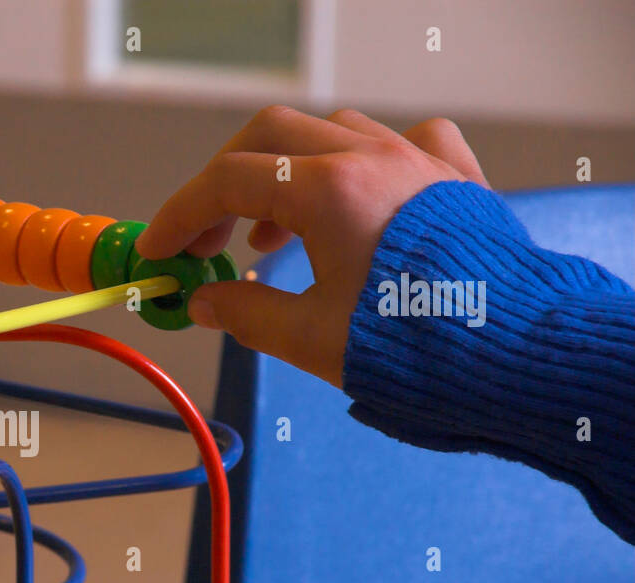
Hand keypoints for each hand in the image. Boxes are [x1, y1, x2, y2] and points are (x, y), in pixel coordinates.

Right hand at [135, 106, 488, 387]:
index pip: (228, 183)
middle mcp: (372, 160)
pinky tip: (358, 195)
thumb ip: (246, 313)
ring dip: (286, 171)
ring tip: (269, 231)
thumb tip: (205, 303)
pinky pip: (405, 141)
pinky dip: (364, 161)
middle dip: (224, 182)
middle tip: (205, 236)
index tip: (159, 248)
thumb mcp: (313, 339)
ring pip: (332, 132)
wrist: (518, 354)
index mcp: (329, 191)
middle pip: (271, 136)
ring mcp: (418, 162)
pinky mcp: (457, 180)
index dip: (180, 215)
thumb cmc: (419, 348)